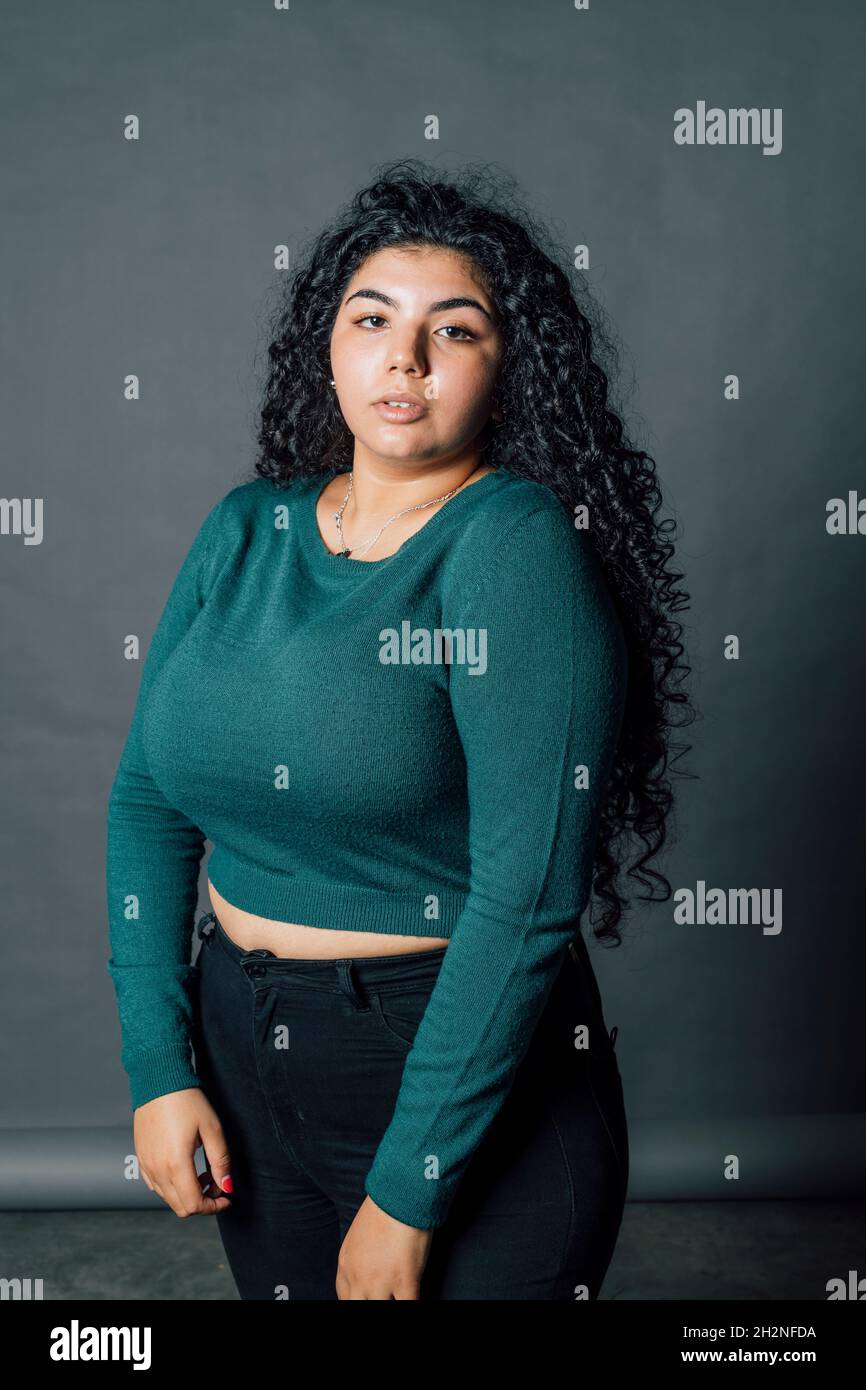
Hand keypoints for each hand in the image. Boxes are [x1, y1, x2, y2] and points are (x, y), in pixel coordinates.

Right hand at [133, 1087, 233, 1216]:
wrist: (158, 1081)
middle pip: (180, 1207)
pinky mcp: (141, 1158)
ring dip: (187, 1194)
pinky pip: (155, 1185)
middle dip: (202, 1202)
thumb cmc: (186, 1100)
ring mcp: (146, 1165)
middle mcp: (157, 1170)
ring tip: (203, 1172)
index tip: (226, 1196)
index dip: (213, 1206)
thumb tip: (227, 1185)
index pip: (193, 1205)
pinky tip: (184, 1168)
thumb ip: (221, 1161)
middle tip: (217, 1183)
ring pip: (167, 1198)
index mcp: (175, 1164)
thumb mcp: (212, 1129)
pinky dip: (172, 1186)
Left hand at [336, 1195, 433, 1298]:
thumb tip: (370, 1269)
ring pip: (380, 1309)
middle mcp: (359, 1277)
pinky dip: (412, 1302)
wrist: (400, 1193)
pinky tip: (415, 1294)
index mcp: (346, 1264)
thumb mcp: (359, 1235)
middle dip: (371, 1303)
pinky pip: (407, 1305)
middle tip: (385, 1296)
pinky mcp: (404, 1280)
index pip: (345, 1297)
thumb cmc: (384, 1207)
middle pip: (357, 1306)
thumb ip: (359, 1258)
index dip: (359, 1300)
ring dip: (391, 1302)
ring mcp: (381, 1282)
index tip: (369, 1296)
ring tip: (398, 1294)